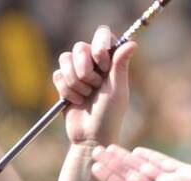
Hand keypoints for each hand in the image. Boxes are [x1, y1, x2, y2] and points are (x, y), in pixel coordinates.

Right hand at [56, 27, 135, 147]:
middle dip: (85, 70)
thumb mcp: (117, 89)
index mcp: (109, 61)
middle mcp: (92, 63)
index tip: (103, 65)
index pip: (102, 34)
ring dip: (76, 82)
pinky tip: (76, 102)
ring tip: (86, 97)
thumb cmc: (109, 115)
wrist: (91, 136)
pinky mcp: (63, 83)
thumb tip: (133, 42)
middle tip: (95, 87)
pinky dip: (67, 91)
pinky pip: (57, 75)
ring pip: (65, 59)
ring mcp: (76, 72)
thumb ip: (120, 64)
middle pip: (80, 46)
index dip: (99, 46)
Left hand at [90, 145, 190, 180]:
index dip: (111, 179)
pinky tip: (137, 152)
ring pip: (145, 168)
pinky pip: (164, 163)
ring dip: (128, 159)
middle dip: (114, 164)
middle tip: (97, 150)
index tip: (95, 168)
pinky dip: (151, 157)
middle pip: (132, 176)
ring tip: (111, 148)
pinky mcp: (186, 173)